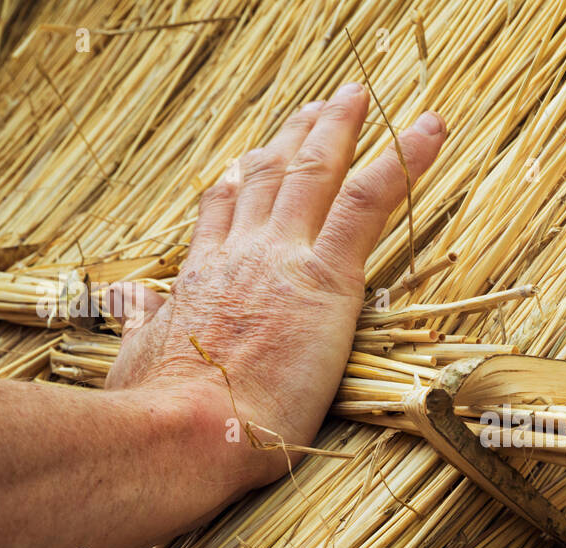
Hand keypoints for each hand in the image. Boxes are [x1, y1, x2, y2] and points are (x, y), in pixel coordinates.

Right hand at [104, 84, 447, 489]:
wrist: (187, 433)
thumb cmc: (162, 417)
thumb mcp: (140, 362)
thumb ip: (146, 325)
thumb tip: (136, 304)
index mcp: (200, 280)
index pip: (221, 214)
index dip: (238, 184)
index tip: (247, 161)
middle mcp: (240, 256)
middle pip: (269, 178)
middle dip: (294, 137)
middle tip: (316, 107)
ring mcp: (282, 259)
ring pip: (316, 173)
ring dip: (342, 129)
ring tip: (361, 97)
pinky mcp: (326, 277)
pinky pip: (369, 201)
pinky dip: (404, 159)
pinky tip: (429, 131)